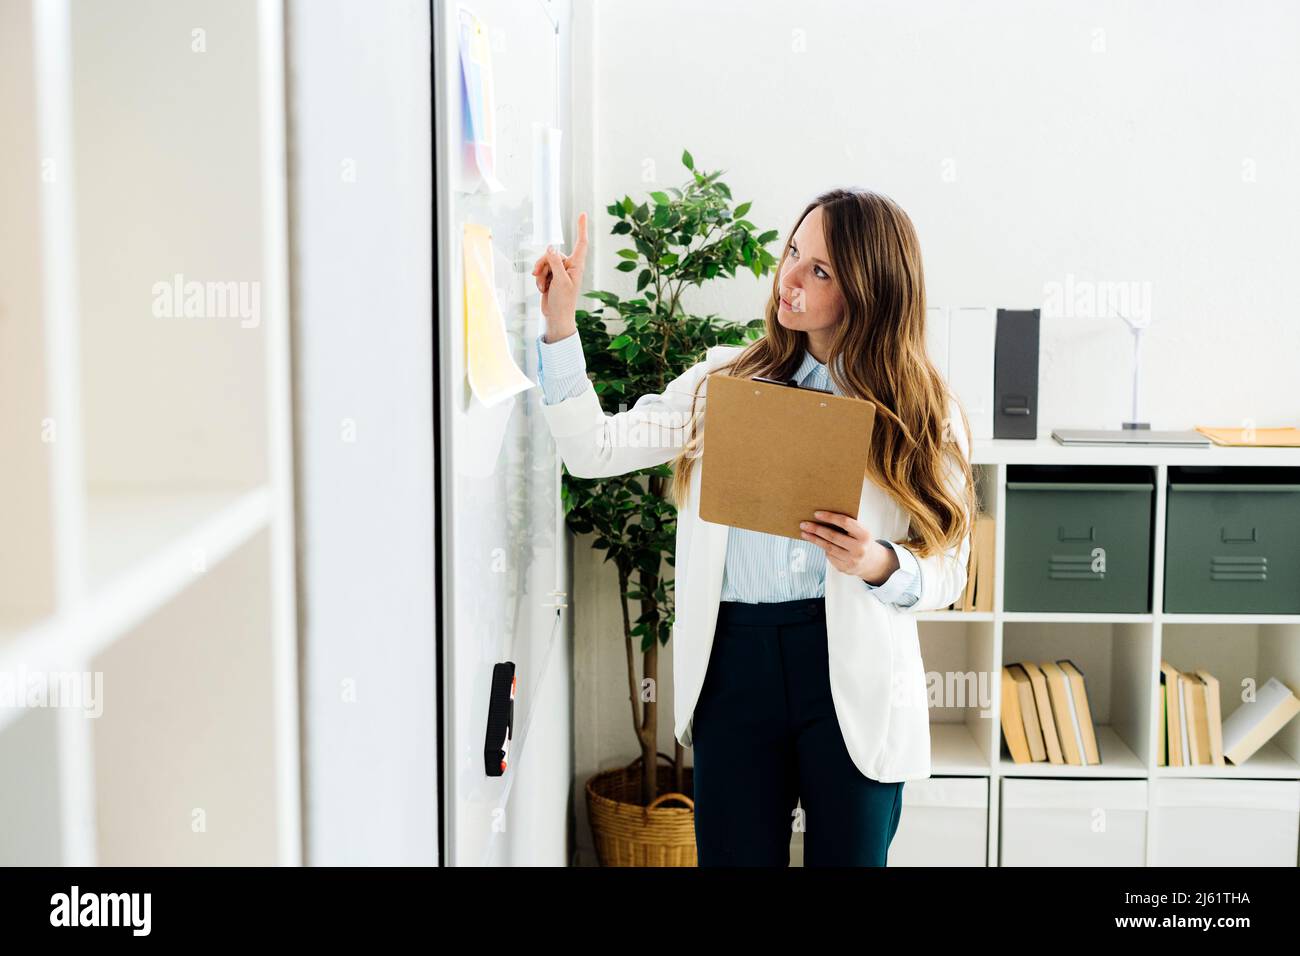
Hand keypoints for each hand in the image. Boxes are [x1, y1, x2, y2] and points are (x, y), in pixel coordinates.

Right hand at [531, 211, 587, 332]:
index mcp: (577, 266)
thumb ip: (555, 263)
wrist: (556, 316)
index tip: (583, 214)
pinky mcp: (551, 277)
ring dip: (541, 274)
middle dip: (543, 263)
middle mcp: (569, 266)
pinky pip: (542, 270)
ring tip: (543, 286)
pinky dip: (540, 279)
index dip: (581, 228)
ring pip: (545, 262)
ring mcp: (560, 272)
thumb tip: (551, 248)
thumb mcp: (560, 281)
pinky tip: (543, 289)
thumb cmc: (563, 302)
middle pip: (553, 254)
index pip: (581, 243)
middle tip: (539, 275)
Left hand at [799, 510, 897, 582]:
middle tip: (804, 524)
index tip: (816, 514)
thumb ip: (847, 525)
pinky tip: (817, 542)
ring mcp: (852, 560)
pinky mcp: (844, 568)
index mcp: (865, 535)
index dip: (830, 517)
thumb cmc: (862, 541)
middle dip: (816, 529)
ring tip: (804, 533)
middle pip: (832, 536)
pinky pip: (829, 556)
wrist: (872, 562)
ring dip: (814, 539)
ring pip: (828, 547)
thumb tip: (823, 517)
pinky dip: (823, 548)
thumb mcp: (860, 532)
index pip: (845, 522)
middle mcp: (859, 549)